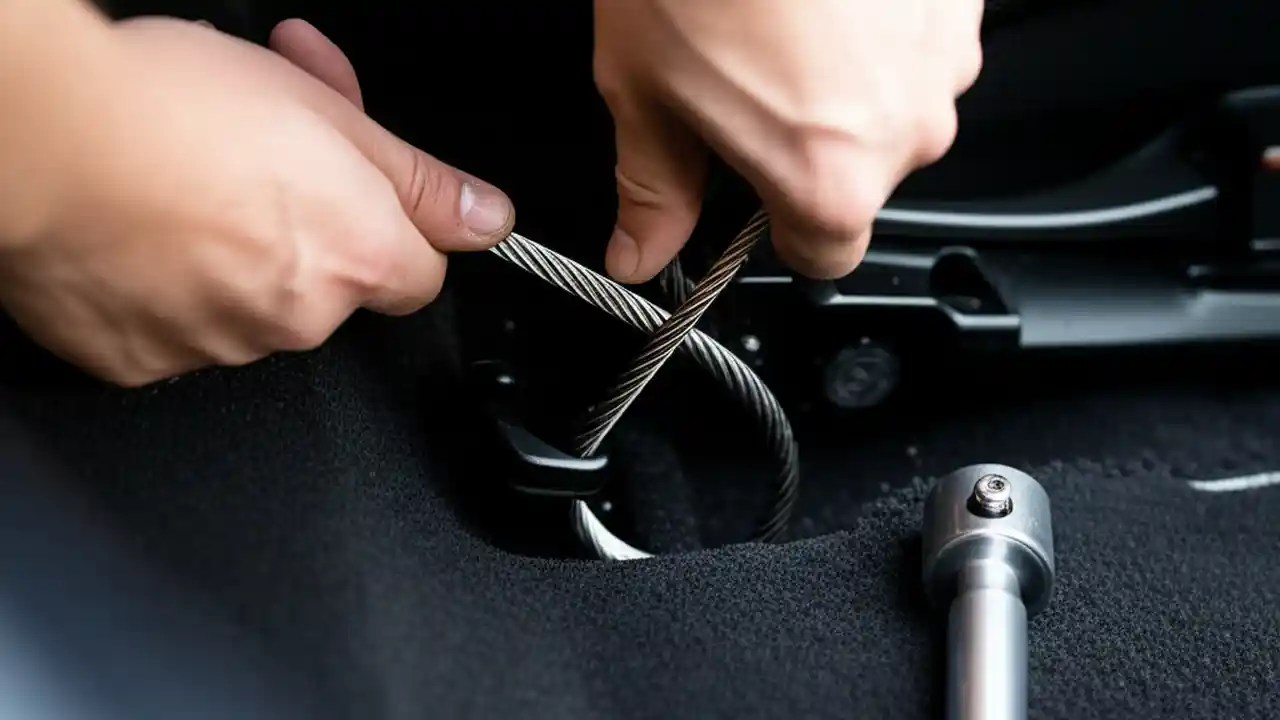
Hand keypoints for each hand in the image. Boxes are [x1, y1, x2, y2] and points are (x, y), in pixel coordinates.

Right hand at [0, 15, 513, 386]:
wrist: (39, 134)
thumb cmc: (172, 108)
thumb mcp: (327, 115)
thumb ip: (419, 181)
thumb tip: (489, 218)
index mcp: (356, 259)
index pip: (418, 275)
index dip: (391, 231)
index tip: (357, 199)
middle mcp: (296, 320)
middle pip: (331, 291)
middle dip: (305, 231)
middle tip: (253, 159)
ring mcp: (215, 348)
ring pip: (251, 312)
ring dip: (234, 260)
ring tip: (182, 184)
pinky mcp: (139, 362)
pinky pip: (174, 331)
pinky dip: (165, 292)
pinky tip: (138, 232)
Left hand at [593, 0, 983, 281]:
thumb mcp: (645, 89)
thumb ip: (654, 189)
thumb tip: (641, 250)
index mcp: (829, 177)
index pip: (823, 256)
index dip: (782, 228)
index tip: (755, 191)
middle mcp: (908, 128)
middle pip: (861, 177)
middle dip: (809, 143)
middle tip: (748, 76)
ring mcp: (947, 58)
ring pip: (894, 106)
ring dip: (847, 82)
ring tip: (785, 22)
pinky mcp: (964, 4)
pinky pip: (919, 44)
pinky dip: (877, 31)